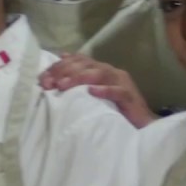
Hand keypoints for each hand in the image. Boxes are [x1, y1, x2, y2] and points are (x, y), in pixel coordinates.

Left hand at [38, 54, 155, 127]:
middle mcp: (111, 71)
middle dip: (64, 72)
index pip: (78, 60)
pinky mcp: (130, 96)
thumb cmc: (115, 110)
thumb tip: (61, 61)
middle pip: (85, 65)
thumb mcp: (93, 94)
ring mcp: (122, 82)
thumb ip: (79, 79)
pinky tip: (91, 92)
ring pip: (99, 73)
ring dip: (78, 78)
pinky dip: (104, 90)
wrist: (142, 125)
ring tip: (62, 85)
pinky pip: (117, 91)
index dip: (59, 66)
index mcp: (101, 69)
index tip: (42, 78)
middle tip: (48, 84)